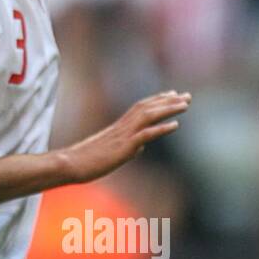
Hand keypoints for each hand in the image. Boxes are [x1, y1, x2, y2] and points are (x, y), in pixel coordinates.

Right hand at [60, 91, 190, 184]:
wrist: (70, 164)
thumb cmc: (87, 161)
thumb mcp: (111, 153)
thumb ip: (127, 148)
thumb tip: (140, 148)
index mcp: (119, 127)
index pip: (141, 108)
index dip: (158, 100)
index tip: (173, 94)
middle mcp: (122, 127)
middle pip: (147, 107)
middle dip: (168, 101)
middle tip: (187, 96)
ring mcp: (123, 135)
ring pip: (148, 115)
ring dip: (168, 108)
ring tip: (185, 104)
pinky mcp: (123, 147)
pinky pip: (145, 134)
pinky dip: (161, 128)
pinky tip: (176, 125)